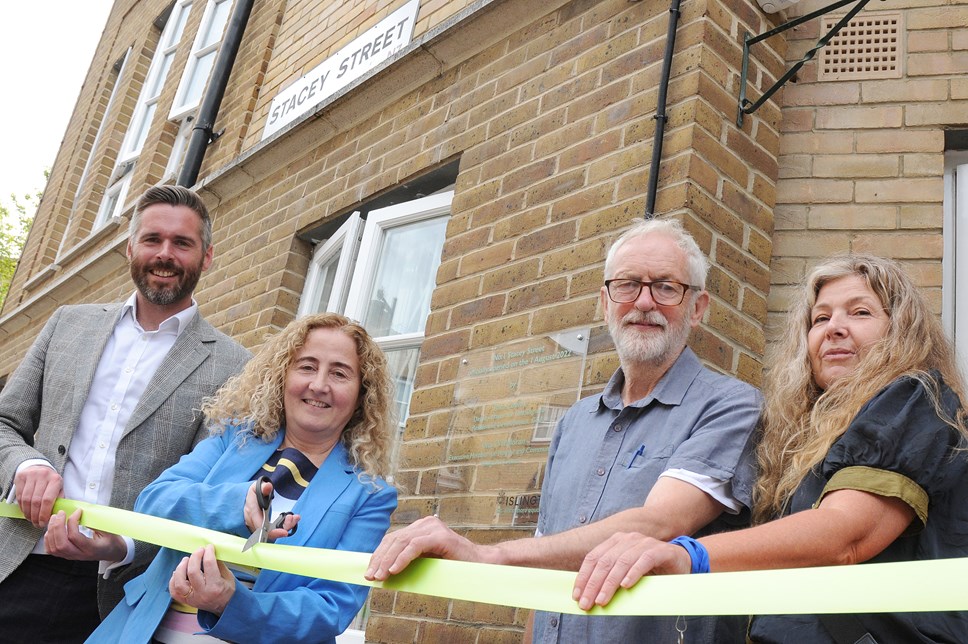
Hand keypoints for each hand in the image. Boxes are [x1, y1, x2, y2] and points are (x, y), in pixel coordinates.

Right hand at [14, 465, 62, 527]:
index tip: (43, 523)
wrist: (39, 467)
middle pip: (36, 501)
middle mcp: (43, 476)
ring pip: (27, 499)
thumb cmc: (51, 481)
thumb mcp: (59, 488)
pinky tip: (25, 512)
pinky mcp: (21, 477)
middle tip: (37, 524)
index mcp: (55, 479)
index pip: (48, 500)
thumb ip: (59, 500)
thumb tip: (58, 515)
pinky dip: (22, 507)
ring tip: (31, 519)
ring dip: (28, 513)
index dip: (44, 513)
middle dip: (36, 516)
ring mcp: (31, 475)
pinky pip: (20, 496)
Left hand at [44, 509, 126, 561]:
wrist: (112, 552)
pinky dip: (48, 539)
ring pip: (54, 548)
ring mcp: (72, 556)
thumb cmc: (111, 541)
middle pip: (61, 544)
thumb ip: (95, 523)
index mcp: (91, 549)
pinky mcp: (67, 555)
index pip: (75, 537)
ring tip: (55, 518)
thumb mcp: (109, 531)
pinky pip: (52, 550)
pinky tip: (52, 530)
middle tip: (60, 513)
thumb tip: (82, 513)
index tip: (77, 511)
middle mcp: (80, 555)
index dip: (73, 522)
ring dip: (51, 531)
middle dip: (57, 527)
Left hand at [169, 545, 234, 614]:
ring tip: (186, 559)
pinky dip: (174, 580)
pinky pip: (174, 591)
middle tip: (199, 550)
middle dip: (195, 557)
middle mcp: (202, 594)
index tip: (209, 547)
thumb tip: (208, 551)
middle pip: (192, 572)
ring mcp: (192, 599)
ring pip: (179, 582)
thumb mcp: (228, 576)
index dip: (208, 553)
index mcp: (215, 587)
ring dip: (181, 568)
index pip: (209, 565)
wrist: (224, 608)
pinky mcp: (185, 601)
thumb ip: (218, 564)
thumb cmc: (226, 590)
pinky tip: (179, 572)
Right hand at [242, 479, 299, 540]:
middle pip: (269, 533)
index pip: (261, 527)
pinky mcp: (264, 528)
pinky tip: (293, 519)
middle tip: (292, 518)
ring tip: (295, 518)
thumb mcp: (257, 487)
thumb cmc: (253, 494)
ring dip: (286, 526)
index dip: (272, 531)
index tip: (284, 532)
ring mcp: (259, 527)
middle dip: (283, 527)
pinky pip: (275, 531)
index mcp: (252, 512)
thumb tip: (268, 487)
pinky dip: (285, 526)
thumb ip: (263, 487)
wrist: (248, 499)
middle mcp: (254, 523)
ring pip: (273, 533)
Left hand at [364, 515, 481, 580]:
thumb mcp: (426, 560)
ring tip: (380, 576)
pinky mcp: (439, 535)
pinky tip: (394, 570)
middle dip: (379, 559)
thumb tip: (384, 571)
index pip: (393, 538)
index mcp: (421, 527)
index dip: (379, 554)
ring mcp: (433, 527)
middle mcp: (425, 523)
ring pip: (402, 542)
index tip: (370, 571)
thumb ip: (409, 559)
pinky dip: (402, 559)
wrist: (481, 563)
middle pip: (395, 539)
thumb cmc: (453, 564)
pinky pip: (415, 546)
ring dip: (387, 561)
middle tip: (371, 576)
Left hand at [572, 532, 689, 609]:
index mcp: (616, 541)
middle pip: (605, 561)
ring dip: (610, 583)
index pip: (594, 558)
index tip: (577, 595)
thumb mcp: (627, 571)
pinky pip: (644, 560)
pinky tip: (626, 585)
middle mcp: (628, 539)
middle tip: (587, 603)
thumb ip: (611, 577)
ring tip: (602, 600)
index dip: (583, 577)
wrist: (682, 561)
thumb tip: (589, 595)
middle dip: (593, 584)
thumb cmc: (651, 569)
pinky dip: (633, 573)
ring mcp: (644, 543)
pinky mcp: (660, 550)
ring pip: (621, 562)